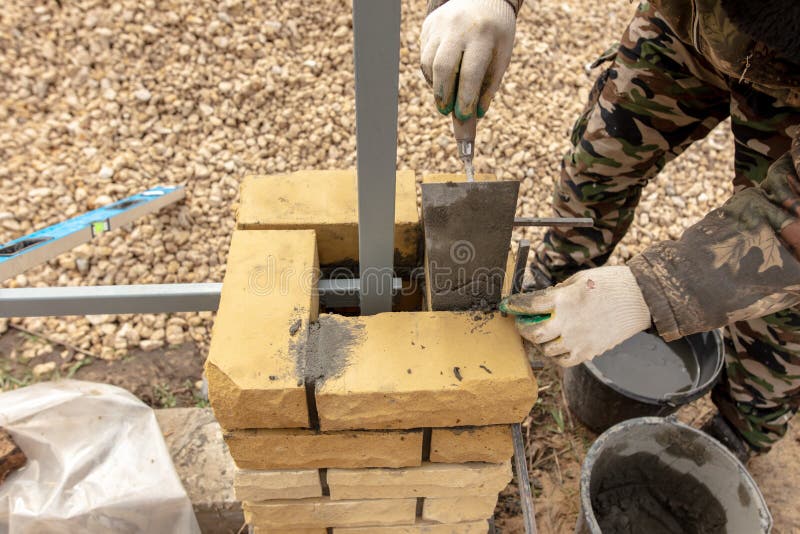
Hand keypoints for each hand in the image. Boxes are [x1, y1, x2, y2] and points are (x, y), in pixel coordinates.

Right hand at [420, 0, 515, 119]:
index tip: (463, 116)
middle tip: (446, 111)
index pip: (470, 72)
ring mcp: (440, 24)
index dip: (465, 98)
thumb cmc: (496, 34)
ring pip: (428, 63)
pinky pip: (425, 55)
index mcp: (483, 34)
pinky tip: (441, 76)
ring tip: (445, 94)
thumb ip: (490, 85)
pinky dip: (431, 72)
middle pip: (442, 68)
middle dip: (443, 95)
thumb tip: (477, 114)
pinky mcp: (428, 25)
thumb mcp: (501, 56)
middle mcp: (458, 27)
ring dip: (435, 85)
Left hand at [501, 266, 651, 366]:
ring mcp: (579, 340)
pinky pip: (564, 360)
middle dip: (523, 328)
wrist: (641, 299)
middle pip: (533, 333)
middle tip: (522, 322)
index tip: (509, 305)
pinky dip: (556, 354)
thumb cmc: (611, 284)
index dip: (515, 305)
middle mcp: (568, 323)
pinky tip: (557, 344)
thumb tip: (542, 300)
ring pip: (547, 349)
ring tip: (542, 332)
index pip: (529, 305)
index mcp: (564, 300)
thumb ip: (558, 292)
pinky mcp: (589, 351)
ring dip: (540, 341)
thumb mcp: (580, 279)